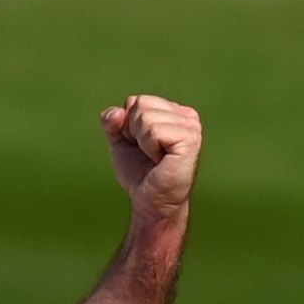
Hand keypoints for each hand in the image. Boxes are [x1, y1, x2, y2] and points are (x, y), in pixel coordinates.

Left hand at [101, 94, 201, 218]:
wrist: (150, 203)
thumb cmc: (140, 174)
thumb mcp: (121, 143)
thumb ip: (112, 123)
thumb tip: (116, 111)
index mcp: (174, 112)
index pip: (137, 101)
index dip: (128, 127)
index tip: (141, 147)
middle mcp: (186, 115)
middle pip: (140, 104)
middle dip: (134, 132)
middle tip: (148, 154)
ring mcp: (191, 126)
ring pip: (145, 117)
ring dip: (142, 142)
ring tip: (156, 158)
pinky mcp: (190, 138)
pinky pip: (154, 131)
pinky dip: (149, 148)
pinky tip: (161, 160)